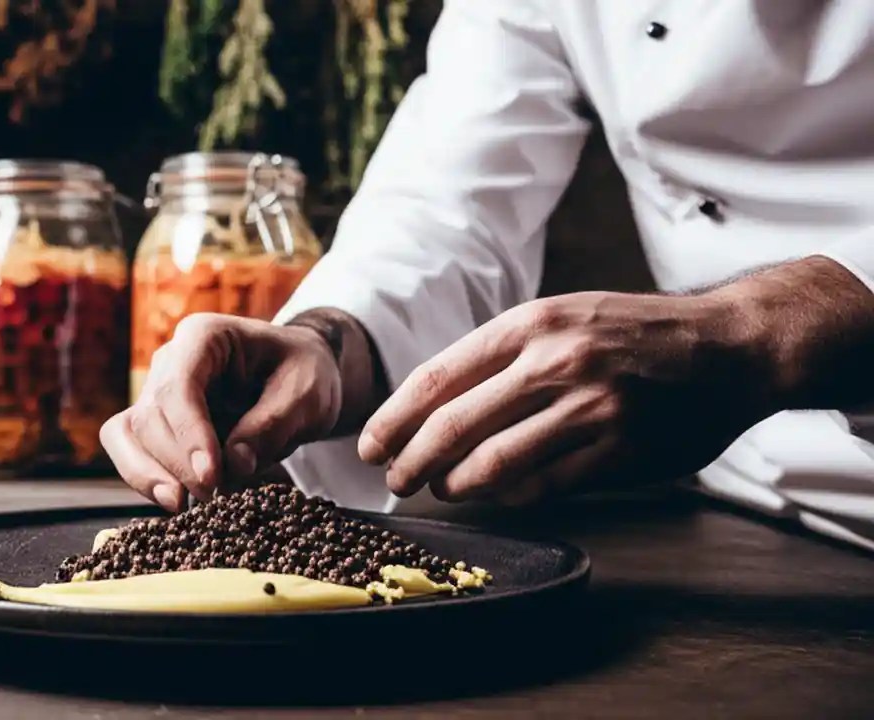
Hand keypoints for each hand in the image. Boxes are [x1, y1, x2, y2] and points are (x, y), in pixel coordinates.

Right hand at [101, 313, 343, 511]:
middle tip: (216, 496)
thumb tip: (234, 465)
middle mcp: (170, 360)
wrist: (299, 376)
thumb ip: (273, 424)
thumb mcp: (307, 394)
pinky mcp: (156, 424)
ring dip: (148, 474)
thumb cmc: (303, 373)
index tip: (212, 477)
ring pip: (127, 434)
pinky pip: (130, 449)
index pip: (179, 386)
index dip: (189, 435)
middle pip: (150, 415)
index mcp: (205, 337)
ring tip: (183, 506)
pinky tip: (175, 501)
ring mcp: (157, 391)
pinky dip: (146, 478)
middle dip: (177, 463)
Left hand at [356, 290, 774, 504]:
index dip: (393, 420)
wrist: (729, 346)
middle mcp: (556, 362)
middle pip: (453, 426)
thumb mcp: (563, 316)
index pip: (436, 379)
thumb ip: (503, 356)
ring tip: (442, 489)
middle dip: (410, 461)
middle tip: (393, 480)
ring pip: (493, 465)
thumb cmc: (634, 333)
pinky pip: (544, 487)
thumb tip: (432, 407)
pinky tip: (498, 495)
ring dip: (455, 485)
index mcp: (531, 324)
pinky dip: (510, 496)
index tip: (370, 446)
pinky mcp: (620, 452)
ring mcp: (591, 409)